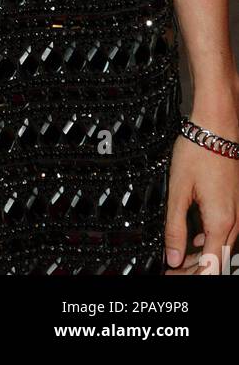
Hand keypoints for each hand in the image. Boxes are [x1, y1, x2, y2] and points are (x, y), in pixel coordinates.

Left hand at [165, 104, 238, 273]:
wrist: (218, 125)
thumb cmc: (199, 151)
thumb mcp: (178, 189)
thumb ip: (175, 226)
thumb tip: (173, 257)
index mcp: (221, 222)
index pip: (210, 265)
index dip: (189, 276)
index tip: (170, 277)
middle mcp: (234, 222)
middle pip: (218, 260)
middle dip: (194, 271)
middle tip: (171, 272)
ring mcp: (238, 213)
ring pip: (222, 247)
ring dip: (202, 257)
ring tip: (178, 260)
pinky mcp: (235, 204)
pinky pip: (225, 233)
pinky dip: (209, 242)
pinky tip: (195, 239)